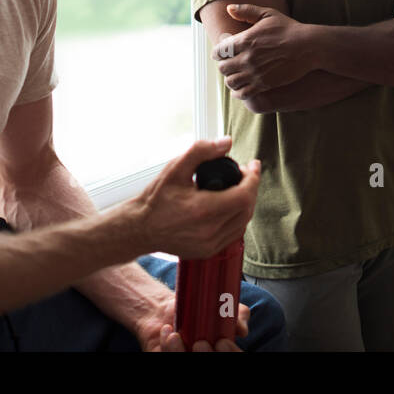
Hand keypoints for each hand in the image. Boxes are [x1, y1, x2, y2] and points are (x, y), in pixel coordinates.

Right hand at [129, 137, 260, 259]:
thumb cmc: (156, 198)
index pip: (244, 195)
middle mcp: (209, 231)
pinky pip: (234, 233)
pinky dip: (237, 217)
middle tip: (241, 174)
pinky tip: (229, 205)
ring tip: (236, 187)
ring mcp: (210, 245)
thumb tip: (226, 142)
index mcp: (203, 210)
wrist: (140, 228)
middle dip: (250, 188)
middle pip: (247, 208)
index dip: (253, 178)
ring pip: (243, 222)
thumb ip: (201, 151)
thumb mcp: (175, 168)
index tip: (252, 165)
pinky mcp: (208, 251)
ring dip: (246, 203)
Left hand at [136, 291, 250, 351]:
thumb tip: (242, 331)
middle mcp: (205, 355)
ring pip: (186, 362)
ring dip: (180, 352)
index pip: (232, 355)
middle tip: (200, 343)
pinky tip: (167, 332)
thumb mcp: (222, 306)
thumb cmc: (194, 310)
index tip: (222, 341)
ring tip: (174, 336)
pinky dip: (168, 348)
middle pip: (211, 361)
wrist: (164, 310)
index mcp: (220, 349)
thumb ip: (238, 314)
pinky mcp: (167, 357)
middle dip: (207, 356)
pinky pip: (168, 358)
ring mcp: (186, 358)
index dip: (230, 352)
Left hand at [216, 4, 314, 96]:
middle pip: (222, 67)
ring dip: (230, 79)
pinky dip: (238, 93)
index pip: (219, 51)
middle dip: (223, 65)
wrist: (308, 47)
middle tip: (229, 64)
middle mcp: (247, 58)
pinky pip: (243, 93)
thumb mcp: (268, 14)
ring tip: (235, 76)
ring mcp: (255, 73)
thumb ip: (246, 11)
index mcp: (245, 40)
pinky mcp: (264, 84)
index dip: (217, 52)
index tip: (222, 53)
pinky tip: (241, 89)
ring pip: (230, 82)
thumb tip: (229, 8)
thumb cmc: (289, 28)